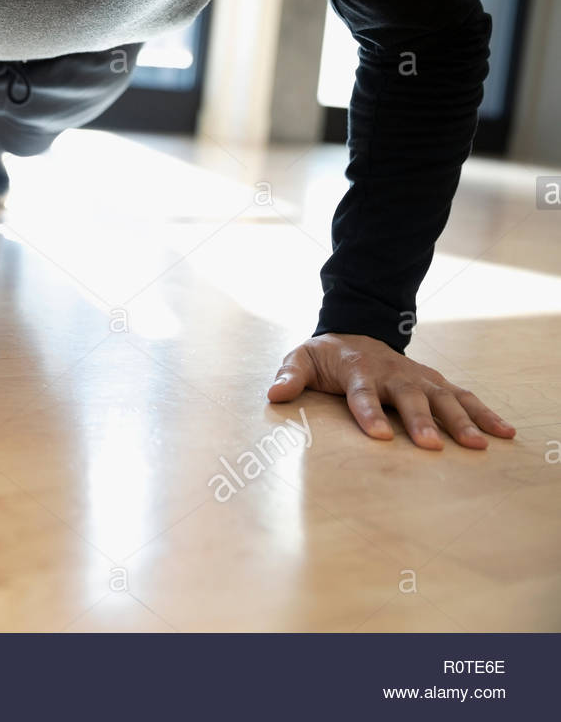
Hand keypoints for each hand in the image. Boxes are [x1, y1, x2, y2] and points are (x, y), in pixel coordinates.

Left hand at [266, 333, 514, 449]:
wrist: (355, 331)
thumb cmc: (326, 354)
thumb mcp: (300, 358)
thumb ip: (289, 375)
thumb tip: (274, 394)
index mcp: (358, 369)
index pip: (362, 393)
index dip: (369, 413)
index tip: (377, 437)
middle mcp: (393, 373)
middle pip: (408, 398)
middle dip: (420, 422)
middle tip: (431, 447)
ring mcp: (417, 377)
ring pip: (442, 398)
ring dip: (460, 420)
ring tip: (477, 445)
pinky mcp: (435, 382)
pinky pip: (463, 396)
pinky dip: (484, 412)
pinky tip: (503, 433)